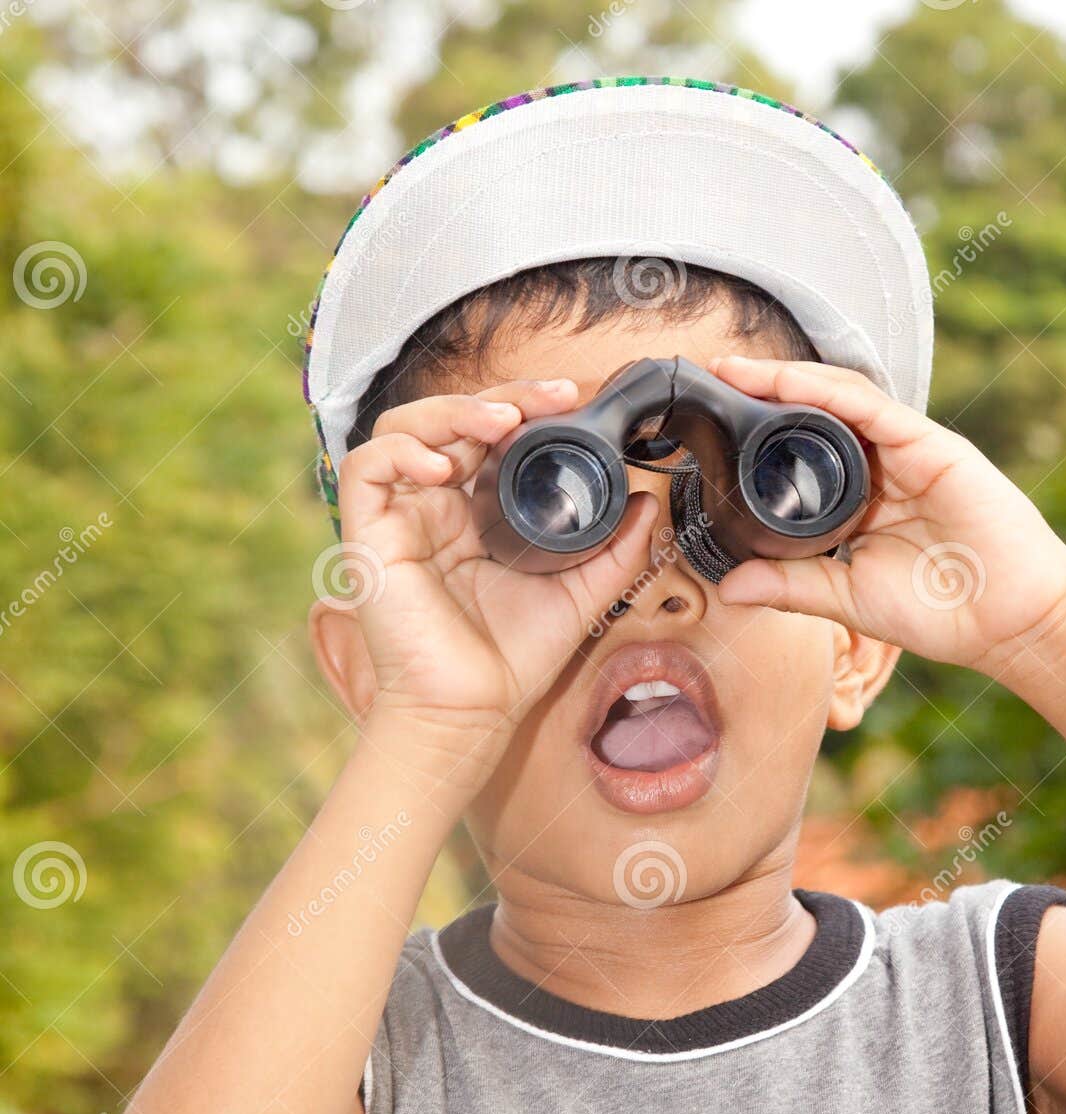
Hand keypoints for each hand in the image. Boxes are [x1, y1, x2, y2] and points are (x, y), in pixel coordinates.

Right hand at [333, 379, 655, 764]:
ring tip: (501, 422)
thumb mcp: (582, 595)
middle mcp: (436, 506)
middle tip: (553, 398)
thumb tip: (648, 503)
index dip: (526, 407)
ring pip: (407, 428)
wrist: (472, 712)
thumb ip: (617, 550)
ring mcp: (401, 516)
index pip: (492, 437)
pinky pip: (366, 467)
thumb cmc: (512, 660)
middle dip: (502, 398)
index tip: (572, 401)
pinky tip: (444, 467)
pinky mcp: (368, 535)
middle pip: (453, 420)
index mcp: (477, 512)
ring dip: (453, 412)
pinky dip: (403, 452)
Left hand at [707, 357, 1065, 682]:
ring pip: (841, 399)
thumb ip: (791, 585)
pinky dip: (829, 392)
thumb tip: (731, 586)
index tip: (710, 422)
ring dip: (788, 380)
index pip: (803, 449)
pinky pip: (874, 409)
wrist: (1009, 625)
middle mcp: (884, 467)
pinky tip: (789, 382)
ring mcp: (909, 453)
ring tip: (738, 371)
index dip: (759, 430)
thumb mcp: (846, 598)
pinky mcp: (934, 448)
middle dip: (765, 390)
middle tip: (714, 375)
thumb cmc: (939, 612)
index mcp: (862, 499)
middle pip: (818, 413)